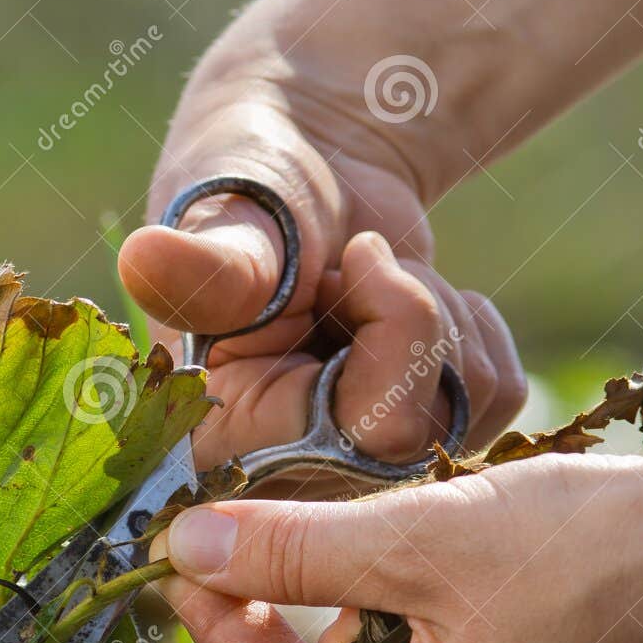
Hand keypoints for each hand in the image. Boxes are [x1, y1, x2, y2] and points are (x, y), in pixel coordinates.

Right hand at [118, 56, 526, 485]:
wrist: (306, 161)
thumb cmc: (248, 186)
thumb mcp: (229, 219)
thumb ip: (207, 263)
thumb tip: (144, 258)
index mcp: (221, 444)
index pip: (361, 435)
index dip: (387, 341)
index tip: (345, 263)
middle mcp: (285, 480)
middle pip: (420, 433)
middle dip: (410, 321)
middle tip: (347, 270)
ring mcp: (354, 470)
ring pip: (468, 411)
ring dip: (435, 318)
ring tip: (361, 289)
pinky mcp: (414, 443)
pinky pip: (498, 396)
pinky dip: (465, 331)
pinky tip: (397, 310)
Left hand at [153, 446, 642, 642]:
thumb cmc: (597, 550)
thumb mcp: (417, 543)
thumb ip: (292, 554)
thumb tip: (183, 547)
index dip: (222, 626)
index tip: (184, 561)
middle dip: (304, 614)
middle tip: (267, 539)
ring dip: (373, 610)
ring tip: (388, 544)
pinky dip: (429, 625)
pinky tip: (447, 571)